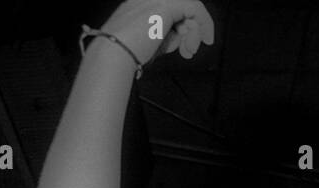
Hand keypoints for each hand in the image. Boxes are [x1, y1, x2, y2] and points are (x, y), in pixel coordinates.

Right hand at [96, 0, 214, 66]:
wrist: (115, 52)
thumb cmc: (128, 52)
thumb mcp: (151, 40)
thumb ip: (166, 34)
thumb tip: (185, 37)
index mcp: (141, 5)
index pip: (171, 12)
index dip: (184, 27)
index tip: (189, 45)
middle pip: (181, 10)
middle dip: (190, 32)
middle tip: (189, 51)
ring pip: (189, 10)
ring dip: (193, 34)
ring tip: (187, 51)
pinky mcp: (165, 4)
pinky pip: (195, 9)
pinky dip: (204, 24)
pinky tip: (204, 39)